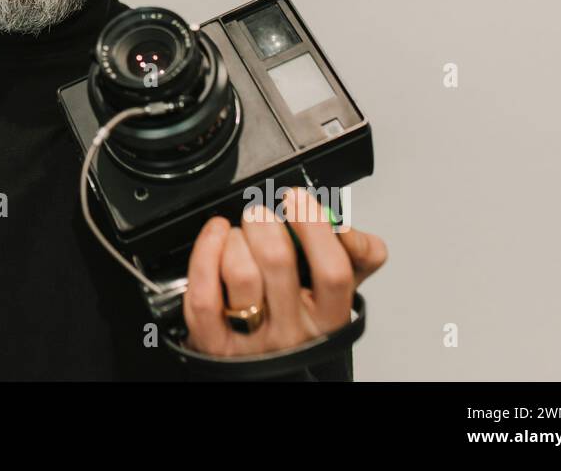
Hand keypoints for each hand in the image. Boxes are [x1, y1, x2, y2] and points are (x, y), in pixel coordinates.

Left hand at [181, 187, 387, 357]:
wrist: (257, 362)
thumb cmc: (296, 315)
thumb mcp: (336, 288)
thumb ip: (355, 254)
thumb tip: (342, 224)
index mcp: (330, 317)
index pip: (334, 270)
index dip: (315, 226)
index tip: (297, 198)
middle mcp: (293, 331)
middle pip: (278, 261)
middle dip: (264, 221)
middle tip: (260, 214)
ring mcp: (251, 337)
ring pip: (240, 271)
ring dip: (235, 238)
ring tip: (239, 235)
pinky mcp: (213, 340)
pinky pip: (204, 291)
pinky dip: (206, 251)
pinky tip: (216, 237)